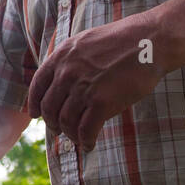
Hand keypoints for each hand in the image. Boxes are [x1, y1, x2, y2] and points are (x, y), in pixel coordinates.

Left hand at [27, 12, 169, 150]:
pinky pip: (85, 130)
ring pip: (65, 122)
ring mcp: (84, 88)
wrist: (150, 41)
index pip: (37, 86)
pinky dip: (85, 141)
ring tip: (76, 138)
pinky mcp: (102, 102)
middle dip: (52, 123)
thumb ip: (70, 61)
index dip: (35, 104)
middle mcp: (67, 73)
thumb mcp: (86, 43)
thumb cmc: (123, 41)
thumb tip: (61, 83)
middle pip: (49, 108)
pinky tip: (89, 144)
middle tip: (59, 130)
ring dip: (70, 134)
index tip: (36, 115)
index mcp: (61, 56)